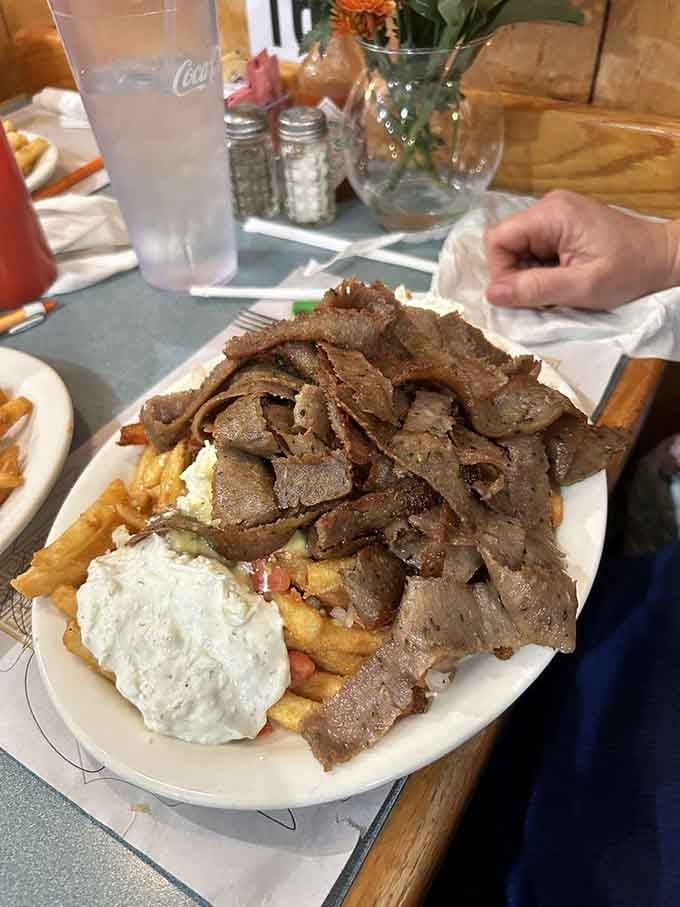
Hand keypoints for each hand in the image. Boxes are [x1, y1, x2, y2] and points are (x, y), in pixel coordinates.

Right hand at [484, 190, 679, 309]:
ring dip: (530, 272)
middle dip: (516, 273)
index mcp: (552, 214)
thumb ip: (536, 289)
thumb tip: (491, 295)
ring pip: (519, 246)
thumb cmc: (628, 272)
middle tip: (544, 292)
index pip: (498, 239)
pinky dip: (541, 267)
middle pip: (506, 242)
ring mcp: (556, 212)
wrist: (664, 257)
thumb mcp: (582, 287)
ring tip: (559, 284)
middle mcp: (549, 205)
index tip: (522, 295)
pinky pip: (534, 246)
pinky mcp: (562, 223)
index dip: (500, 271)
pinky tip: (563, 275)